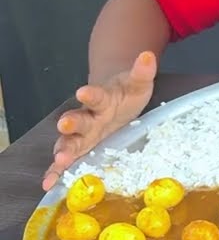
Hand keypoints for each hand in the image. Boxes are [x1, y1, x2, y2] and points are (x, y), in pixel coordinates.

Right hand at [42, 51, 156, 190]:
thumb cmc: (126, 93)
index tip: (83, 91)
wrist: (113, 99)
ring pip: (69, 142)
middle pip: (77, 120)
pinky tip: (49, 184)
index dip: (90, 94)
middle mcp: (87, 117)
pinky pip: (67, 162)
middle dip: (71, 123)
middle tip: (64, 125)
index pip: (95, 96)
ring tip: (60, 160)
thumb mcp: (137, 83)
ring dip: (63, 151)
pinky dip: (56, 172)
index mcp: (101, 99)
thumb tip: (148, 55)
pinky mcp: (82, 149)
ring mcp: (83, 135)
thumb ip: (142, 72)